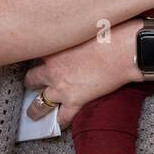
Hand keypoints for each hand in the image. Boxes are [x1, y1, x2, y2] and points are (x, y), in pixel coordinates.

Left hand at [22, 21, 140, 128]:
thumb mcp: (83, 28)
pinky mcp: (75, 101)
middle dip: (30, 83)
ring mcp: (61, 88)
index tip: (31, 57)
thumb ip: (72, 34)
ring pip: (39, 104)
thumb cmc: (108, 34)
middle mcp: (52, 69)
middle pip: (30, 79)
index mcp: (53, 49)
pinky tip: (59, 124)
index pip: (34, 53)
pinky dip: (60, 122)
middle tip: (30, 84)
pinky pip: (62, 117)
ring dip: (35, 110)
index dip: (33, 56)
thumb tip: (76, 33)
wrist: (123, 51)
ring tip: (32, 114)